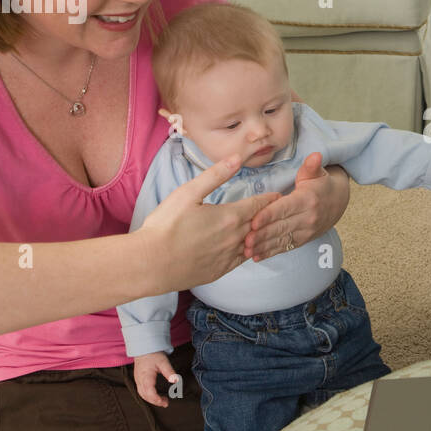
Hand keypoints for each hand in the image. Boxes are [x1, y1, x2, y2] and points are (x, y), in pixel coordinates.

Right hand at [133, 351, 178, 407]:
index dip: (157, 399)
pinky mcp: (138, 379)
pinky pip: (141, 391)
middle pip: (145, 396)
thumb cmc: (153, 355)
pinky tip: (155, 395)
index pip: (149, 393)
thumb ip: (169, 372)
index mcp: (145, 377)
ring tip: (162, 400)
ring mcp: (137, 380)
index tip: (165, 401)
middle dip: (155, 401)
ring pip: (142, 394)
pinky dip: (148, 396)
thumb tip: (176, 381)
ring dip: (151, 399)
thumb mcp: (164, 362)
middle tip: (166, 403)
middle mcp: (139, 380)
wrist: (144, 348)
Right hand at [137, 154, 274, 290]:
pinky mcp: (219, 271)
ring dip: (261, 235)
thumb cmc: (165, 226)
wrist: (151, 264)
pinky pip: (241, 260)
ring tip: (268, 229)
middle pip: (259, 224)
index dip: (268, 199)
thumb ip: (215, 175)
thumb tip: (236, 158)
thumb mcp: (188, 193)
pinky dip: (248, 252)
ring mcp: (228, 257)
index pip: (257, 205)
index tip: (278, 196)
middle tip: (279, 210)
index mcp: (230, 216)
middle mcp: (235, 238)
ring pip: (253, 243)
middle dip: (269, 216)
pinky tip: (248, 250)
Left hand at [246, 153, 349, 260]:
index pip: (285, 208)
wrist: (338, 202)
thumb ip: (311, 166)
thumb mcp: (316, 173)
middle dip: (262, 235)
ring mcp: (306, 231)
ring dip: (263, 247)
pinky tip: (256, 257)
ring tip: (246, 251)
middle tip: (244, 240)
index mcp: (307, 200)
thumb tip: (315, 156)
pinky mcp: (303, 240)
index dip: (269, 215)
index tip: (254, 221)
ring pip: (282, 240)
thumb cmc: (321, 184)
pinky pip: (285, 247)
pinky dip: (270, 253)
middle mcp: (308, 218)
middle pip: (281, 227)